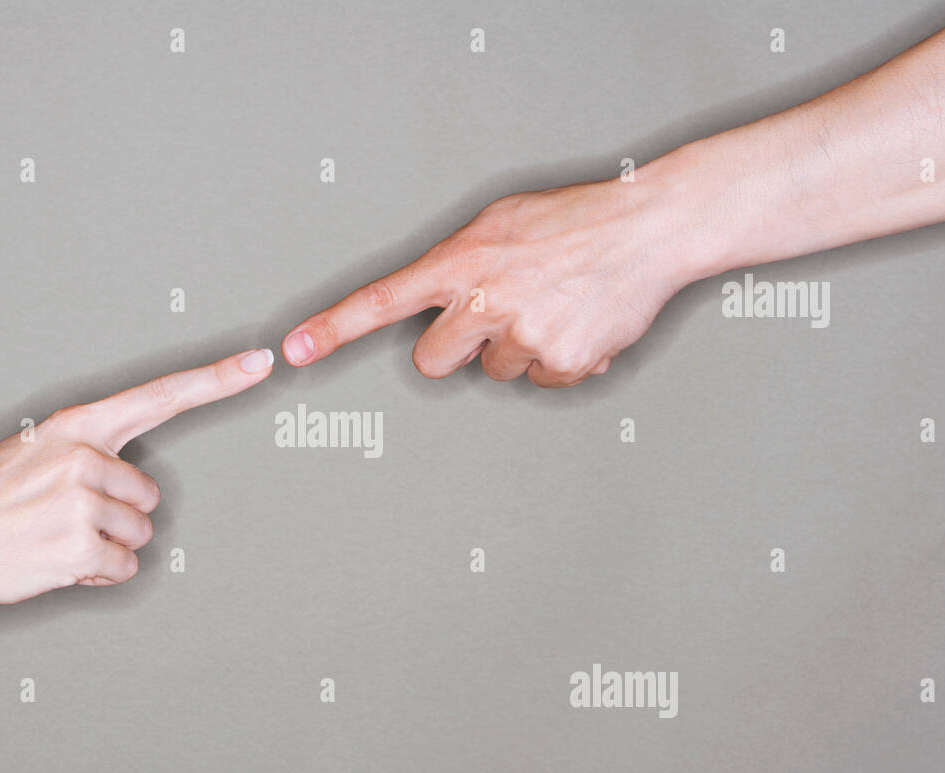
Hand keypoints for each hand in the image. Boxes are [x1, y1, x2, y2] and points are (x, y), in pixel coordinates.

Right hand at [0, 348, 274, 614]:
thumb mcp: (27, 453)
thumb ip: (82, 451)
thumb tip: (127, 471)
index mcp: (75, 426)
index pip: (161, 396)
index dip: (217, 379)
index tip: (261, 363)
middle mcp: (84, 457)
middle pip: (150, 496)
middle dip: (117, 516)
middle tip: (61, 520)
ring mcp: (83, 501)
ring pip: (139, 535)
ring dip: (105, 548)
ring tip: (51, 540)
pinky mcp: (80, 546)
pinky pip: (122, 568)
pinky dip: (96, 575)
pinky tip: (55, 563)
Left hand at [282, 181, 702, 386]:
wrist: (649, 228)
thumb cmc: (574, 220)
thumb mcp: (502, 222)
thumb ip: (461, 262)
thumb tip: (442, 301)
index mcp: (462, 262)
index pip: (381, 301)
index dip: (334, 330)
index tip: (295, 352)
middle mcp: (484, 301)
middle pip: (431, 362)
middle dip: (453, 349)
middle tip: (490, 317)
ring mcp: (522, 335)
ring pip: (493, 371)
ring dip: (516, 348)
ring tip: (553, 304)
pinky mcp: (562, 362)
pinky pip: (541, 380)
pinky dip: (558, 360)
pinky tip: (579, 322)